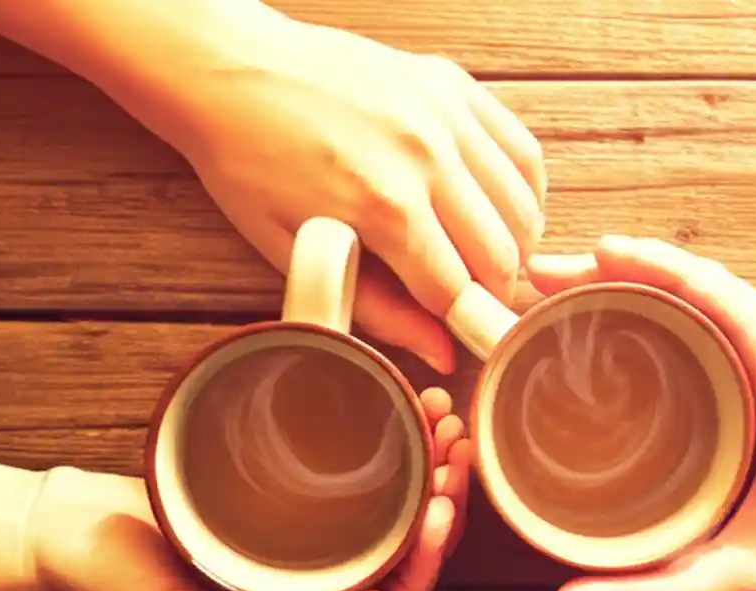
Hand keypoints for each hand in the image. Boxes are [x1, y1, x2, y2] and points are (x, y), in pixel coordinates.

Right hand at [24, 388, 469, 590]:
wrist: (52, 537)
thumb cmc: (106, 590)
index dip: (423, 571)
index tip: (438, 506)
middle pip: (396, 579)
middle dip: (435, 516)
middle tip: (453, 450)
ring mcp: (289, 584)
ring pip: (381, 542)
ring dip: (417, 487)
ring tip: (440, 427)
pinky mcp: (276, 541)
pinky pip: (347, 516)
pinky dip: (381, 477)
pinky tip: (401, 433)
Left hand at [106, 3, 544, 373]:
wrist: (230, 73)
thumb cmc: (249, 163)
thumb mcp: (295, 252)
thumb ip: (377, 309)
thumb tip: (440, 351)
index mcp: (382, 205)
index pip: (457, 290)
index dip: (465, 327)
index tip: (465, 340)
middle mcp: (425, 156)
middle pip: (502, 252)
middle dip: (495, 294)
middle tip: (478, 308)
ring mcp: (444, 113)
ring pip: (524, 203)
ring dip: (519, 246)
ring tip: (492, 265)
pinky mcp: (452, 84)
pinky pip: (521, 148)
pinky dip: (525, 190)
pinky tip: (505, 211)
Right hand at [527, 237, 755, 590]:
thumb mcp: (745, 585)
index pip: (723, 302)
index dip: (653, 269)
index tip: (589, 257)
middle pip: (712, 283)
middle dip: (627, 267)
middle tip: (549, 276)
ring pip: (725, 289)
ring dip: (653, 275)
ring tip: (578, 282)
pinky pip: (739, 305)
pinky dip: (681, 293)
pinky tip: (638, 306)